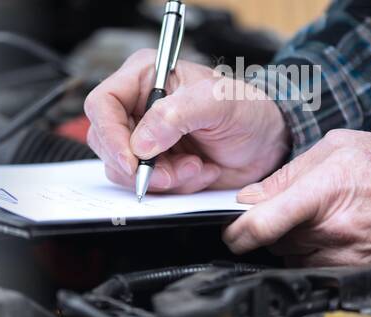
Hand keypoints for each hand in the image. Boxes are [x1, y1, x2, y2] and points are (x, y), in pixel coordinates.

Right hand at [84, 49, 290, 193]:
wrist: (268, 143)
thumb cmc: (248, 111)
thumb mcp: (218, 102)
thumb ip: (177, 115)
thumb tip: (140, 143)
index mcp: (144, 77)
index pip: (102, 103)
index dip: (110, 134)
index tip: (133, 160)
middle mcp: (136, 107)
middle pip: (105, 141)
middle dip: (140, 165)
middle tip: (174, 172)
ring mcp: (142, 137)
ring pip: (122, 168)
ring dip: (161, 177)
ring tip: (196, 167)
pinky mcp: (153, 163)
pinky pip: (143, 183)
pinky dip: (173, 185)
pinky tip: (199, 171)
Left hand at [223, 130, 370, 287]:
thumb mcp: (336, 150)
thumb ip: (287, 175)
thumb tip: (251, 197)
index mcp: (321, 196)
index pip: (259, 225)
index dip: (236, 233)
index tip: (232, 234)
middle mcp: (334, 233)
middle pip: (276, 245)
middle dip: (279, 231)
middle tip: (304, 212)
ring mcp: (352, 259)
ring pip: (299, 263)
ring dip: (303, 248)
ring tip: (331, 223)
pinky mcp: (369, 277)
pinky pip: (329, 276)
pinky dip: (329, 261)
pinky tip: (350, 239)